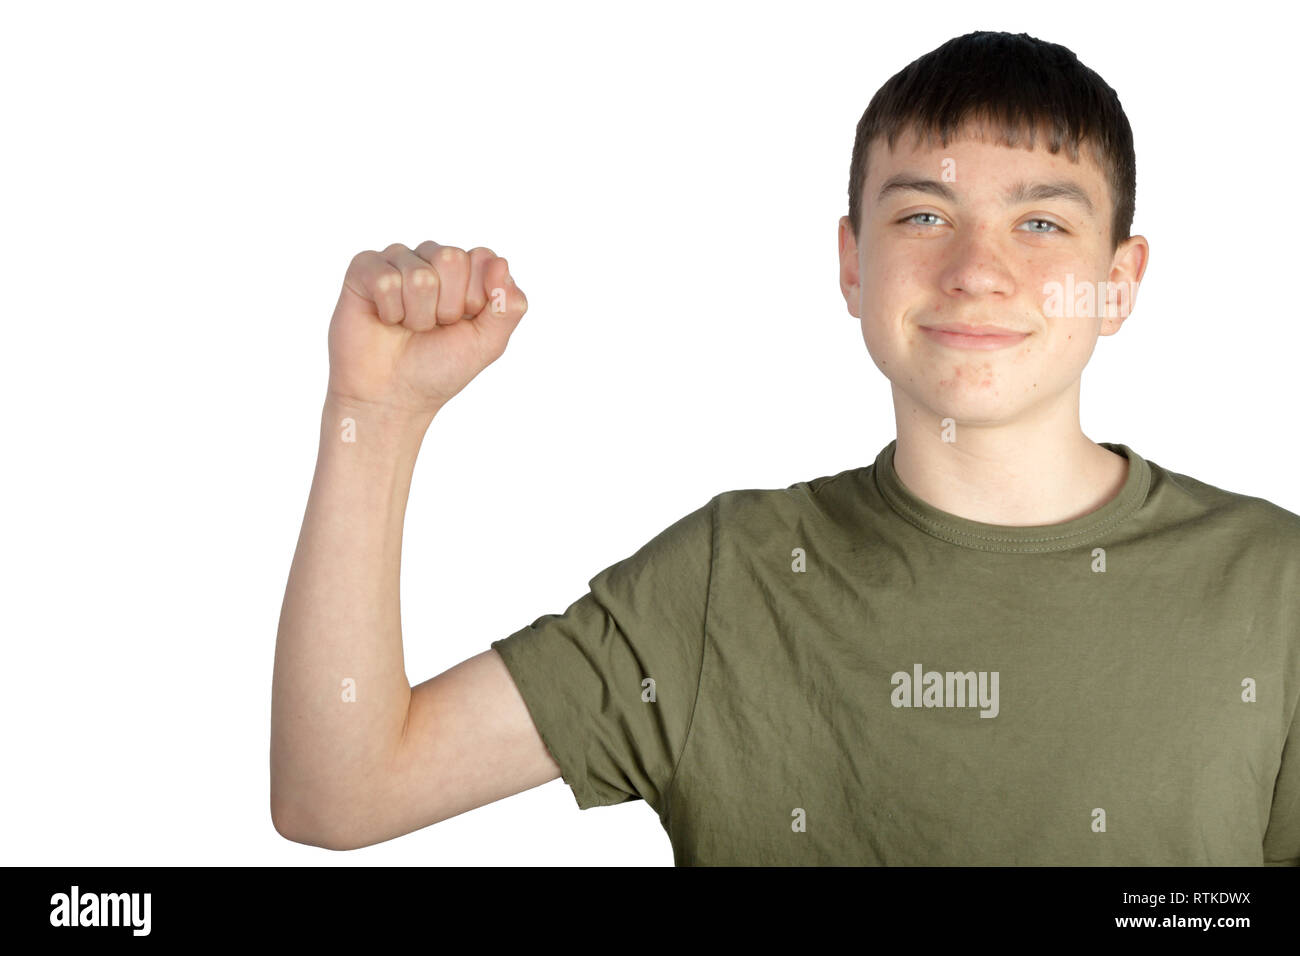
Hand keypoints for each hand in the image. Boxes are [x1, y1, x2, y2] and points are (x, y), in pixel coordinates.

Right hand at [326, 241, 527, 415]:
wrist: (393, 396)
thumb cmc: (439, 368)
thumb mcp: (488, 343)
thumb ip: (509, 306)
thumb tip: (501, 263)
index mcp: (466, 271)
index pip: (483, 258)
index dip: (475, 298)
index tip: (463, 322)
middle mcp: (432, 259)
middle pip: (451, 258)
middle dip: (446, 307)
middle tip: (434, 327)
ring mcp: (398, 260)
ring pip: (419, 275)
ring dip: (417, 315)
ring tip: (409, 327)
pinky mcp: (364, 268)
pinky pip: (385, 279)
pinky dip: (390, 312)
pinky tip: (386, 320)